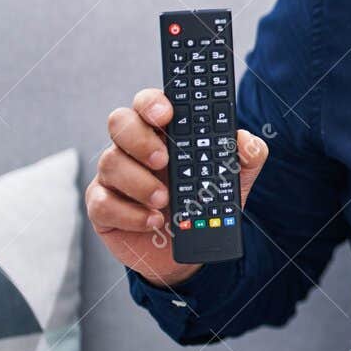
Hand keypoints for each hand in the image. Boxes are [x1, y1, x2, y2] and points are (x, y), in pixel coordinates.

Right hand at [84, 88, 268, 287]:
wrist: (194, 247)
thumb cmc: (207, 202)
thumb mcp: (235, 178)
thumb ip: (247, 155)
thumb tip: (245, 140)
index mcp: (163, 132)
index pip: (148, 103)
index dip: (152, 102)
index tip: (166, 114)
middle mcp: (133, 148)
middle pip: (119, 122)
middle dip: (139, 138)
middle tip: (163, 159)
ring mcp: (114, 176)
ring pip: (110, 162)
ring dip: (139, 182)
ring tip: (165, 200)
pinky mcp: (102, 207)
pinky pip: (102, 203)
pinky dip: (129, 213)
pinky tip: (153, 221)